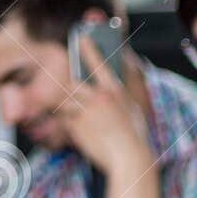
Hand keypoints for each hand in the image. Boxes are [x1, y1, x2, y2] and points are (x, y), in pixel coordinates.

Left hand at [56, 34, 151, 177]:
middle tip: (61, 83)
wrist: (128, 159)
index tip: (81, 38)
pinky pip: (64, 119)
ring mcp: (86, 112)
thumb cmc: (134, 136)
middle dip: (65, 83)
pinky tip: (78, 130)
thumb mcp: (135, 107)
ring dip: (62, 104)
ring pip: (64, 100)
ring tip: (66, 110)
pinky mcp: (76, 127)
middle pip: (72, 83)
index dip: (88, 49)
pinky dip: (66, 122)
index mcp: (115, 91)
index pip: (99, 64)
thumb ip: (126, 89)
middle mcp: (99, 98)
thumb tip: (122, 71)